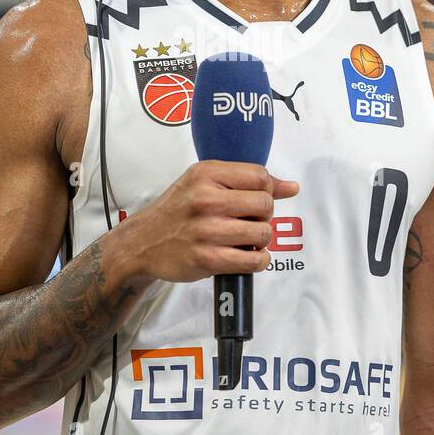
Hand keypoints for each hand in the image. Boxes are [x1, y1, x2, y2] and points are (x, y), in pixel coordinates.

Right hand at [108, 160, 299, 283]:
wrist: (142, 242)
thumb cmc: (179, 210)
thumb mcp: (204, 182)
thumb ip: (247, 181)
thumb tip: (291, 187)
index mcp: (206, 174)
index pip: (260, 176)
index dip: (267, 190)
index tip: (255, 200)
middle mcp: (205, 199)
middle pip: (265, 204)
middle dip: (263, 216)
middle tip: (247, 221)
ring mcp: (206, 231)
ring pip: (263, 233)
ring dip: (260, 240)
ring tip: (244, 239)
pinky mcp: (206, 259)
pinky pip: (254, 260)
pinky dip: (257, 260)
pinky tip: (245, 255)